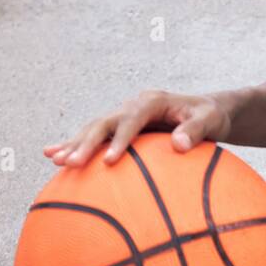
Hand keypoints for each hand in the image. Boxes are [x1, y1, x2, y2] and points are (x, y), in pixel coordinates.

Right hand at [43, 90, 233, 166]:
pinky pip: (96, 137)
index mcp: (153, 100)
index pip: (132, 119)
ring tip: (55, 160)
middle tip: (71, 164)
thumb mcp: (210, 120)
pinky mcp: (121, 126)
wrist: (206, 110)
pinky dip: (76, 145)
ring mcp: (124, 114)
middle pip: (104, 123)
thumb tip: (179, 145)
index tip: (111, 161)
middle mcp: (133, 104)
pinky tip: (55, 156)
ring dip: (74, 144)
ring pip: (94, 129)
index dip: (120, 139)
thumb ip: (196, 130)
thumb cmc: (211, 116)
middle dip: (86, 143)